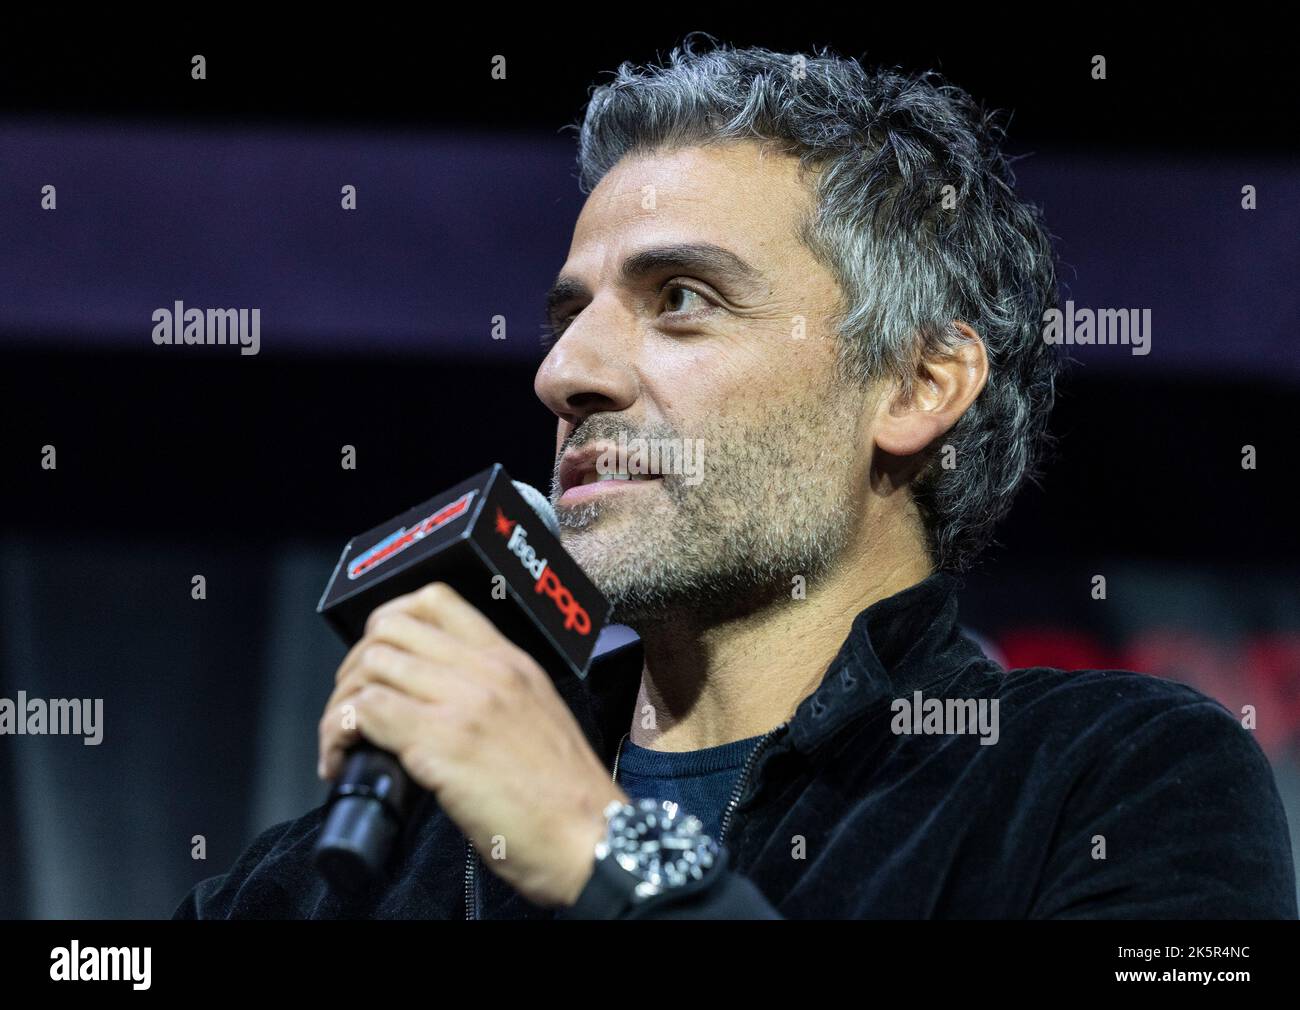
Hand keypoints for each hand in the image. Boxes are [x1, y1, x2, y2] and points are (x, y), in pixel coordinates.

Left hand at [318, 582, 628, 907]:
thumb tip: (438, 703)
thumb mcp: (539, 718)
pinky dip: (339, 735)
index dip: (389, 621)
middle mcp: (487, 671)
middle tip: (353, 705)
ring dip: (341, 703)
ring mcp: (464, 703)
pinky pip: (365, 714)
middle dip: (355, 666)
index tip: (377, 658)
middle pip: (389, 629)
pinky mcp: (442, 744)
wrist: (590, 837)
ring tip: (343, 739)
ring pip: (370, 668)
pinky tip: (342, 760)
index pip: (436, 601)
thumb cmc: (567, 796)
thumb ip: (495, 697)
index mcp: (512, 661)